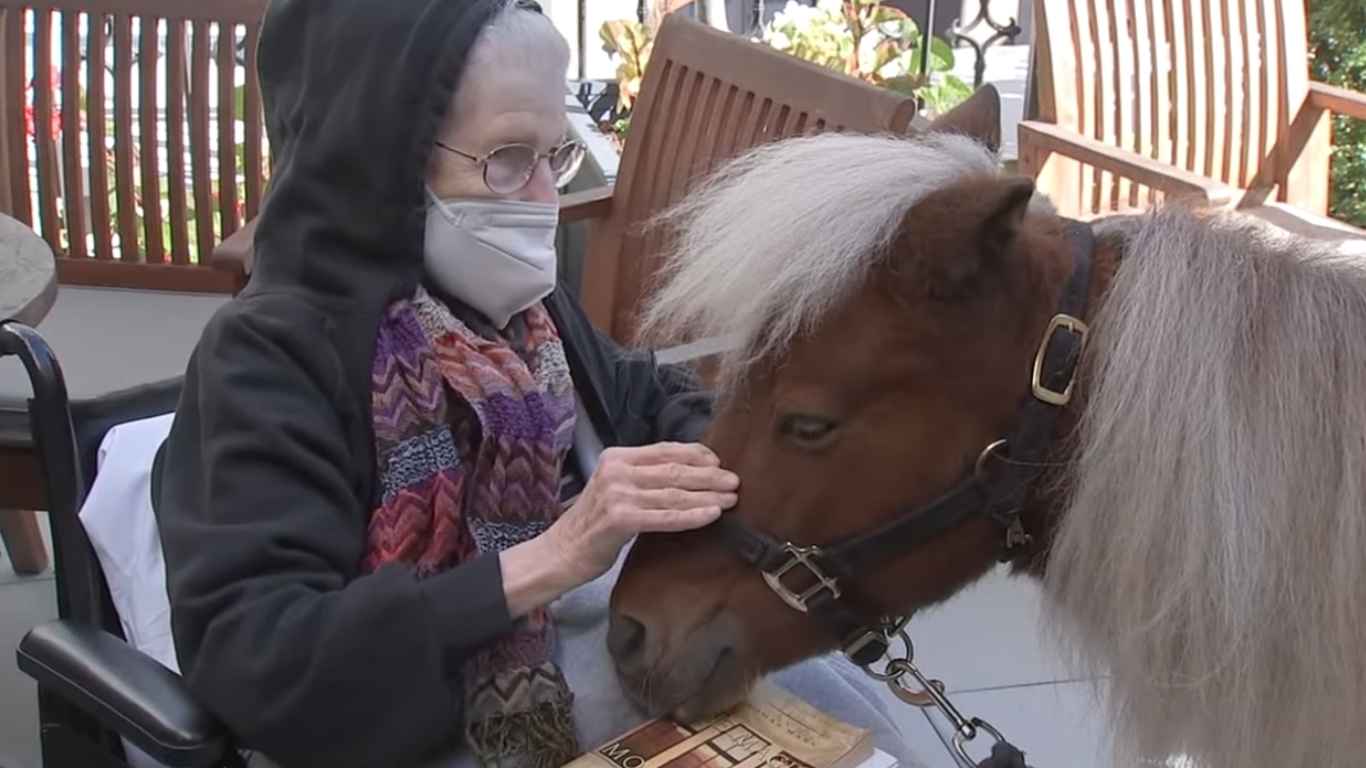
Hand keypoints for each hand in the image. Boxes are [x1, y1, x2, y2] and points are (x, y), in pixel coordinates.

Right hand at [501, 443, 738, 616]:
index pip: (665, 449)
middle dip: (709, 476)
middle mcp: (617, 470)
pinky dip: (692, 515)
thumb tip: (689, 473)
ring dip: (708, 496)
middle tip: (735, 482)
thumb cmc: (594, 524)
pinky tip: (712, 515)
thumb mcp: (615, 488)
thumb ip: (643, 477)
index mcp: (617, 457)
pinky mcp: (621, 519)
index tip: (719, 463)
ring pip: (674, 493)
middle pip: (674, 470)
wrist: (562, 552)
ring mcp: (618, 493)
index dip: (697, 455)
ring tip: (731, 499)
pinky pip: (666, 516)